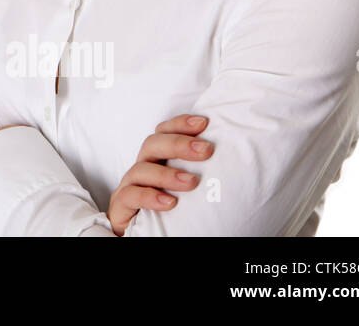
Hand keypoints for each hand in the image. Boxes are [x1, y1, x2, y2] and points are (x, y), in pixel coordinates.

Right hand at [106, 114, 213, 234]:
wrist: (137, 234)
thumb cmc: (168, 212)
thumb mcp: (185, 190)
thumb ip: (199, 175)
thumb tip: (237, 168)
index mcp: (157, 160)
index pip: (163, 133)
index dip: (180, 124)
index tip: (203, 123)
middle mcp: (142, 169)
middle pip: (152, 145)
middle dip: (178, 144)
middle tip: (205, 150)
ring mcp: (130, 186)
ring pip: (141, 169)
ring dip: (167, 174)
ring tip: (191, 182)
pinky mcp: (121, 206)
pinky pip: (130, 196)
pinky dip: (149, 197)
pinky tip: (169, 203)